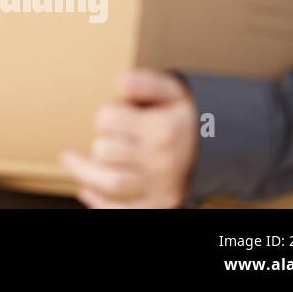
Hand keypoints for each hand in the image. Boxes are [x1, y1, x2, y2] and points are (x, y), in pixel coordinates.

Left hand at [59, 69, 197, 207]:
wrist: (223, 149)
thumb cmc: (187, 116)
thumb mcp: (174, 91)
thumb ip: (147, 83)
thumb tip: (120, 80)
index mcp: (162, 129)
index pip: (108, 119)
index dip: (104, 114)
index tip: (113, 114)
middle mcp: (162, 160)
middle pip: (105, 151)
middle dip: (98, 139)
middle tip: (105, 136)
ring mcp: (161, 186)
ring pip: (111, 183)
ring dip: (84, 173)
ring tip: (70, 161)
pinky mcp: (161, 204)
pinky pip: (124, 210)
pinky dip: (100, 203)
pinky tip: (86, 190)